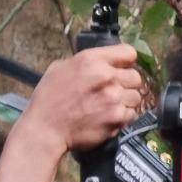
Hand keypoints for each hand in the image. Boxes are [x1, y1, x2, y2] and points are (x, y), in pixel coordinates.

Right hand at [20, 45, 143, 153]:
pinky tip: (107, 117)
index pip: (129, 52)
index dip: (125, 61)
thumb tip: (105, 62)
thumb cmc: (49, 99)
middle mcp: (107, 77)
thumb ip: (87, 63)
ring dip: (125, 101)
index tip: (121, 68)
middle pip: (136, 76)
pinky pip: (131, 114)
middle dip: (126, 83)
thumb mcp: (60, 68)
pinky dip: (122, 117)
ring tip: (109, 106)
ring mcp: (114, 98)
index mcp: (92, 60)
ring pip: (136, 97)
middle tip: (112, 91)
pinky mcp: (118, 117)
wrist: (45, 129)